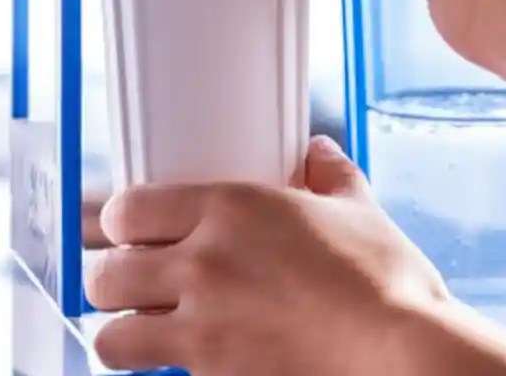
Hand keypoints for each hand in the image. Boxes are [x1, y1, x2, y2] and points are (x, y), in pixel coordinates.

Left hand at [86, 137, 446, 374]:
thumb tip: (319, 153)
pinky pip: (154, 372)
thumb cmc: (386, 283)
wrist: (401, 353)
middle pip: (105, 273)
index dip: (120, 223)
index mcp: (230, 209)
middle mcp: (204, 264)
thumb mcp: (360, 212)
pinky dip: (157, 367)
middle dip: (110, 280)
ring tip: (141, 330)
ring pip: (111, 333)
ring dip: (121, 331)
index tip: (132, 232)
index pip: (127, 209)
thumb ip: (330, 177)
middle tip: (132, 284)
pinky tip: (181, 360)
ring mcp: (203, 326)